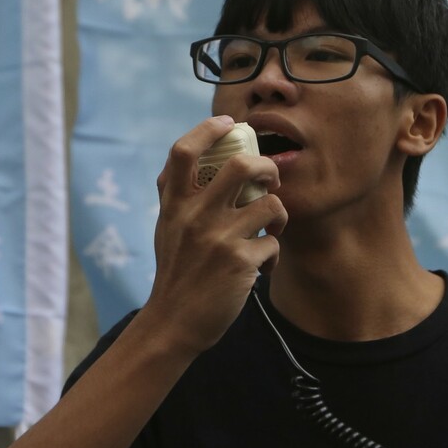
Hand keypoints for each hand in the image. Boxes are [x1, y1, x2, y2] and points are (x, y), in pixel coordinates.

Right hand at [141, 116, 287, 358]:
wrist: (173, 323)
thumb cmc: (175, 272)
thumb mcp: (167, 228)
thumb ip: (178, 196)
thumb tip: (191, 159)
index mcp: (175, 205)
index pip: (183, 151)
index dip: (208, 129)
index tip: (229, 124)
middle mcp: (195, 216)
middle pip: (241, 166)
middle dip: (268, 168)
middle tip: (271, 180)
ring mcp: (219, 239)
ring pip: (271, 205)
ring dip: (279, 216)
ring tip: (271, 230)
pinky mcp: (241, 263)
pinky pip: (274, 244)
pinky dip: (274, 255)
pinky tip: (262, 267)